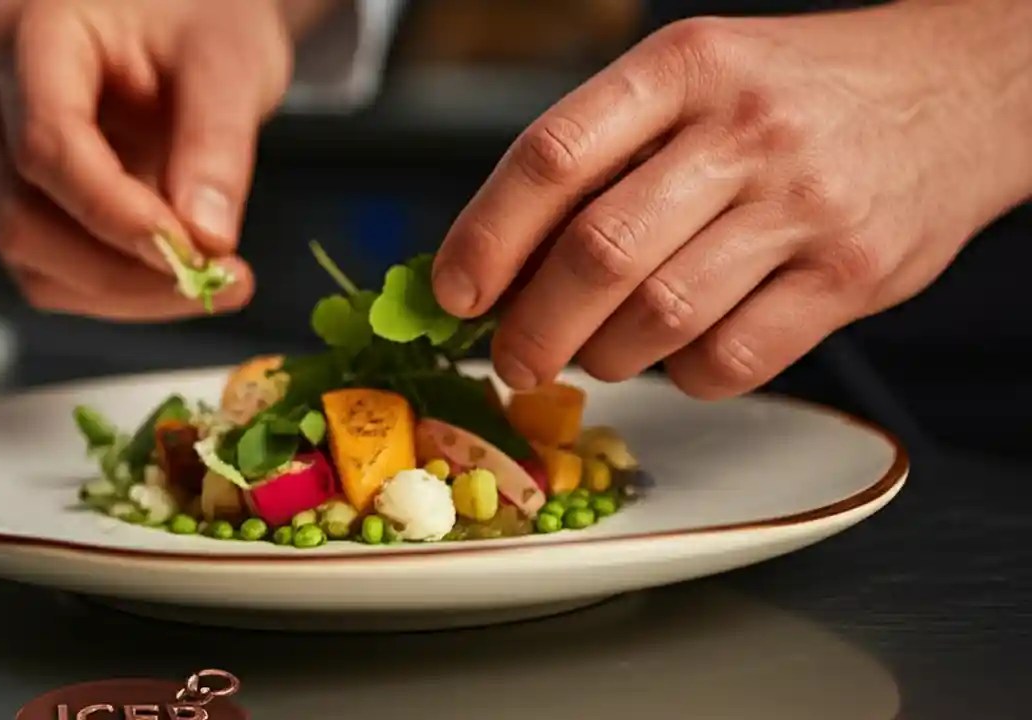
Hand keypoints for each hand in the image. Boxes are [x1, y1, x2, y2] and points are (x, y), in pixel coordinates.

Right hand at [0, 0, 319, 319]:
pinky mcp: (15, 195)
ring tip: (217, 281)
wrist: (187, 14)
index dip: (116, 214)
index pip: (46, 145)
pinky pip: (49, 269)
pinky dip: (117, 290)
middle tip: (224, 283)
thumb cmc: (202, 17)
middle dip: (125, 270)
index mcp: (31, 34)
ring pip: (31, 258)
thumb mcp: (230, 64)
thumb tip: (206, 240)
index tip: (193, 252)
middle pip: (23, 215)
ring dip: (126, 292)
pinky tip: (179, 274)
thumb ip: (218, 147)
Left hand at [434, 1, 1031, 397]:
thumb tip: (500, 261)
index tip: (454, 293)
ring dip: (606, 356)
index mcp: (683, 67)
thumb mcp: (695, 81)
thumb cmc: (794, 94)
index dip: (487, 236)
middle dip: (534, 327)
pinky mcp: (851, 275)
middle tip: (512, 359)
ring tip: (599, 352)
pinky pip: (735, 357)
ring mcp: (803, 205)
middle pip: (600, 252)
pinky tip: (682, 357)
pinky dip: (687, 376)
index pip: (554, 156)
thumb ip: (603, 158)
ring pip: (661, 316)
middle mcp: (742, 130)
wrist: (958, 92)